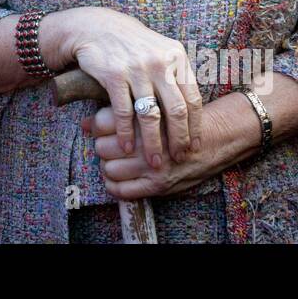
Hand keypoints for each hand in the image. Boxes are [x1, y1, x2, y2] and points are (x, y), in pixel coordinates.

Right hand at [63, 8, 202, 166]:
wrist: (97, 27)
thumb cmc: (134, 46)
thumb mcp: (162, 51)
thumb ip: (178, 76)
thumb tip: (195, 112)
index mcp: (176, 57)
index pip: (193, 99)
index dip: (195, 127)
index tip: (195, 146)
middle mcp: (159, 62)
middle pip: (176, 110)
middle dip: (179, 140)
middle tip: (178, 159)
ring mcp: (136, 69)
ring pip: (150, 116)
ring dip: (153, 144)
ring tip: (154, 162)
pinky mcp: (113, 75)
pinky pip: (123, 112)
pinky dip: (126, 133)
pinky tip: (128, 147)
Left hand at [84, 103, 227, 199]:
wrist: (212, 139)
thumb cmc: (177, 120)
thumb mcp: (151, 107)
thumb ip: (119, 113)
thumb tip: (85, 122)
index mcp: (143, 116)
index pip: (102, 122)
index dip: (99, 126)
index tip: (104, 127)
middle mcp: (147, 141)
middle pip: (102, 146)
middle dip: (103, 146)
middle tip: (111, 144)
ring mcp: (152, 165)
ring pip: (109, 168)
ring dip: (108, 165)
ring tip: (117, 159)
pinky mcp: (158, 185)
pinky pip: (121, 190)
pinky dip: (113, 185)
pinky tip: (118, 177)